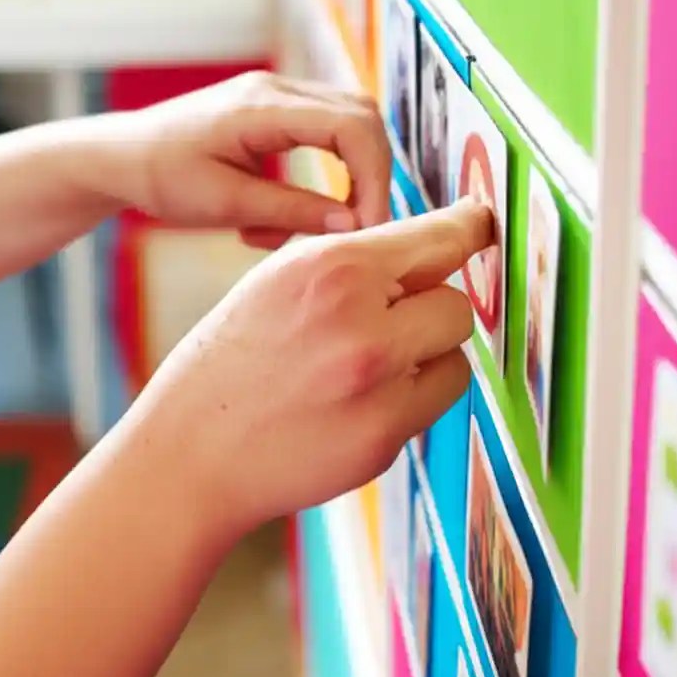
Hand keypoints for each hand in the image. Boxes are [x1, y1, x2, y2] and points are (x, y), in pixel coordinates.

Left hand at [108, 71, 391, 249]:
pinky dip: (314, 180)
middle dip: (369, 176)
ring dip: (340, 181)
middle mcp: (276, 89)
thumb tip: (353, 224)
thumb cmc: (160, 178)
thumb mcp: (226, 204)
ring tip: (294, 229)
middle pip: (361, 118)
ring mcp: (275, 96)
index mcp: (264, 107)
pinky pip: (319, 137)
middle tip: (354, 229)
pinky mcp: (272, 112)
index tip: (368, 226)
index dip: (374, 177)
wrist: (119, 158)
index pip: (352, 127)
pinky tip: (272, 220)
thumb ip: (292, 212)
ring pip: (344, 127)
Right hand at [126, 200, 493, 532]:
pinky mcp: (384, 437)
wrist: (192, 449)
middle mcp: (359, 319)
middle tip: (380, 327)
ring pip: (454, 352)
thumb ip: (355, 261)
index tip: (484, 227)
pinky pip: (438, 400)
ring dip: (425, 356)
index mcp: (330, 265)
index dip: (470, 231)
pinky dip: (412, 398)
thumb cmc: (232, 360)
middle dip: (427, 311)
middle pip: (455, 301)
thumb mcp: (279, 280)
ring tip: (361, 370)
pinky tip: (356, 404)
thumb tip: (437, 244)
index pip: (438, 237)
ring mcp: (376, 384)